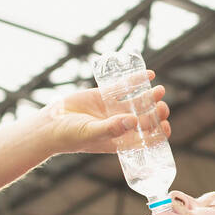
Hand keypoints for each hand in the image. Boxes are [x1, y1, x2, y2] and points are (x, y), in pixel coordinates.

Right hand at [41, 70, 170, 154]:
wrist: (49, 124)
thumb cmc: (69, 136)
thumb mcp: (91, 134)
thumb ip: (111, 128)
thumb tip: (133, 121)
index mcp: (120, 140)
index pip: (146, 138)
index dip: (158, 133)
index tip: (165, 126)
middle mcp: (119, 125)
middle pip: (145, 119)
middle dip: (156, 113)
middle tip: (161, 106)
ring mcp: (112, 110)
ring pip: (137, 102)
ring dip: (150, 97)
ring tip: (160, 90)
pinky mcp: (104, 96)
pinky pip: (124, 87)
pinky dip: (136, 80)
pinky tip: (149, 73)